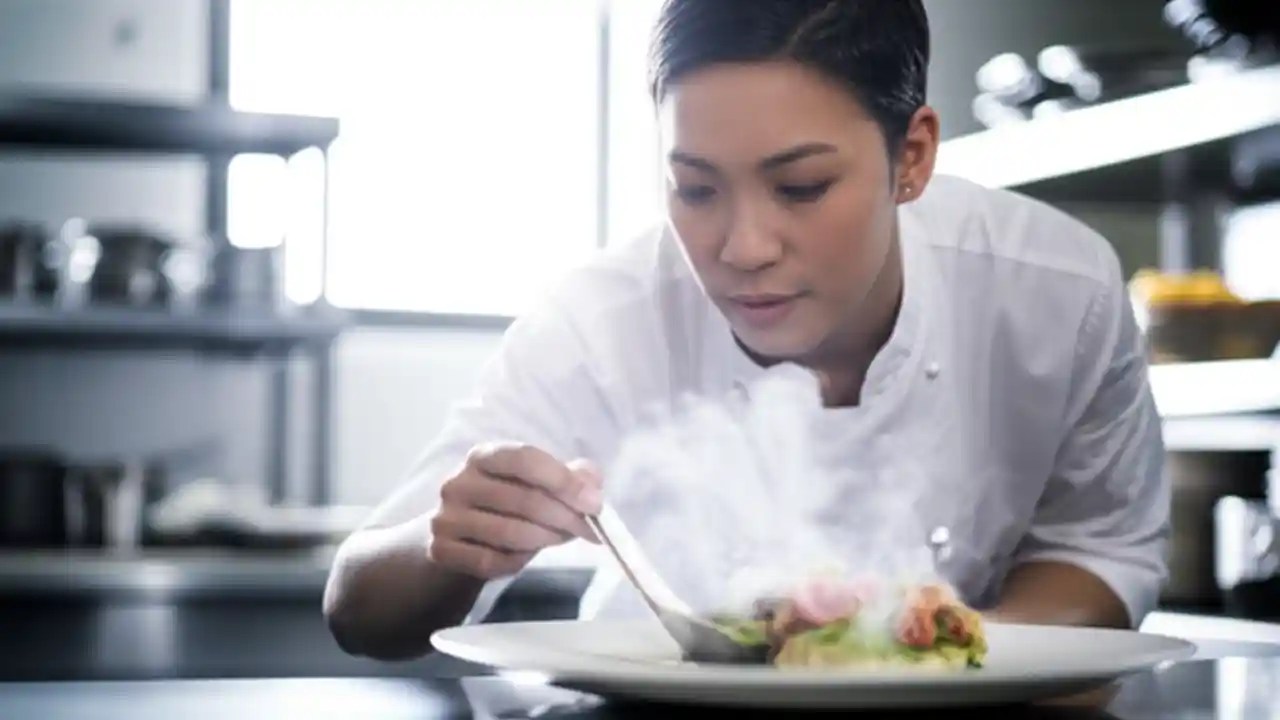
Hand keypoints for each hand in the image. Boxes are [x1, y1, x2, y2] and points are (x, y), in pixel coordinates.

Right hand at [428, 443, 601, 579]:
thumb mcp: (533, 482)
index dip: (563, 480)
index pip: (525, 459)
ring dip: (546, 539)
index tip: (594, 503)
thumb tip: (591, 482)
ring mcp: (446, 518)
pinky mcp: (442, 551)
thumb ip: (567, 476)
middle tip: (589, 530)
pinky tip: (525, 556)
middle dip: (565, 517)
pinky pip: (493, 561)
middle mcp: (458, 483)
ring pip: (511, 533)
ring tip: (560, 539)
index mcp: (484, 456)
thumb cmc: (504, 504)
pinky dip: (518, 561)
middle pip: (524, 500)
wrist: (454, 539)